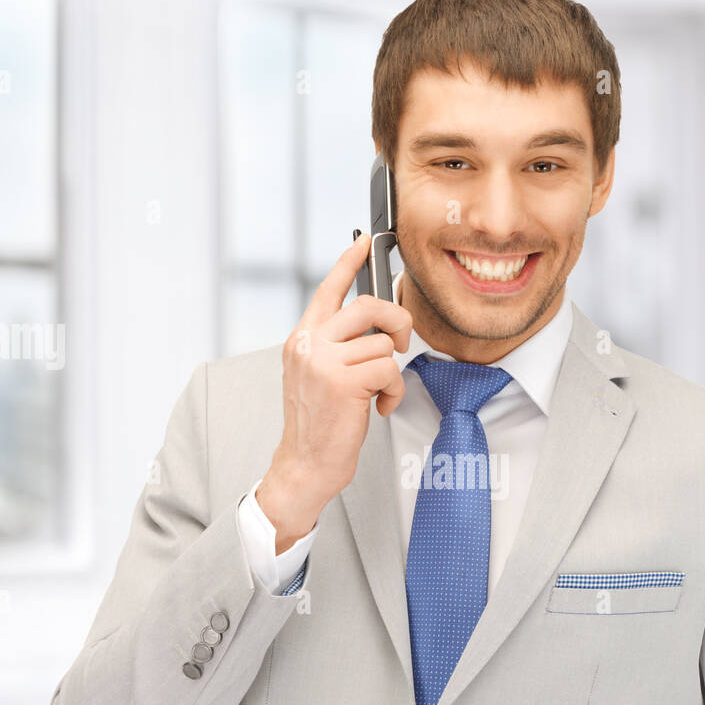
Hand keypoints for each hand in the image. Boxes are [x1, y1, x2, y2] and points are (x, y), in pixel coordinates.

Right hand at [256, 233, 411, 551]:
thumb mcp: (318, 375)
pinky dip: (393, 392)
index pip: (328, 290)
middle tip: (402, 343)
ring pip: (384, 344)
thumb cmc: (318, 423)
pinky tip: (379, 407)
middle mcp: (309, 344)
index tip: (364, 241)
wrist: (305, 463)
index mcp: (302, 339)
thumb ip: (336, 346)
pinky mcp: (343, 383)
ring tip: (378, 393)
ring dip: (392, 372)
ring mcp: (324, 362)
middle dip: (396, 321)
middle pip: (367, 306)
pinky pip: (389, 371)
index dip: (349, 262)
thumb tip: (377, 325)